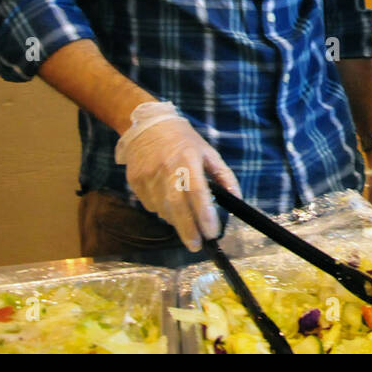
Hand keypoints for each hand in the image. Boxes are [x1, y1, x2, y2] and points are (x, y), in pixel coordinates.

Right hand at [114, 102, 241, 251]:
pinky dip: (162, 210)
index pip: (196, 192)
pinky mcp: (135, 181)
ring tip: (186, 222)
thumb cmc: (183, 140)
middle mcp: (166, 169)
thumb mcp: (208, 152)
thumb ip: (224, 176)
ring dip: (176, 220)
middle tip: (196, 245)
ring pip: (162, 209)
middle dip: (187, 230)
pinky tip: (169, 204)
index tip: (212, 232)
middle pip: (176, 207)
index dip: (204, 215)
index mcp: (187, 160)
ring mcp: (147, 176)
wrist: (148, 126)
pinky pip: (150, 204)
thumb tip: (236, 199)